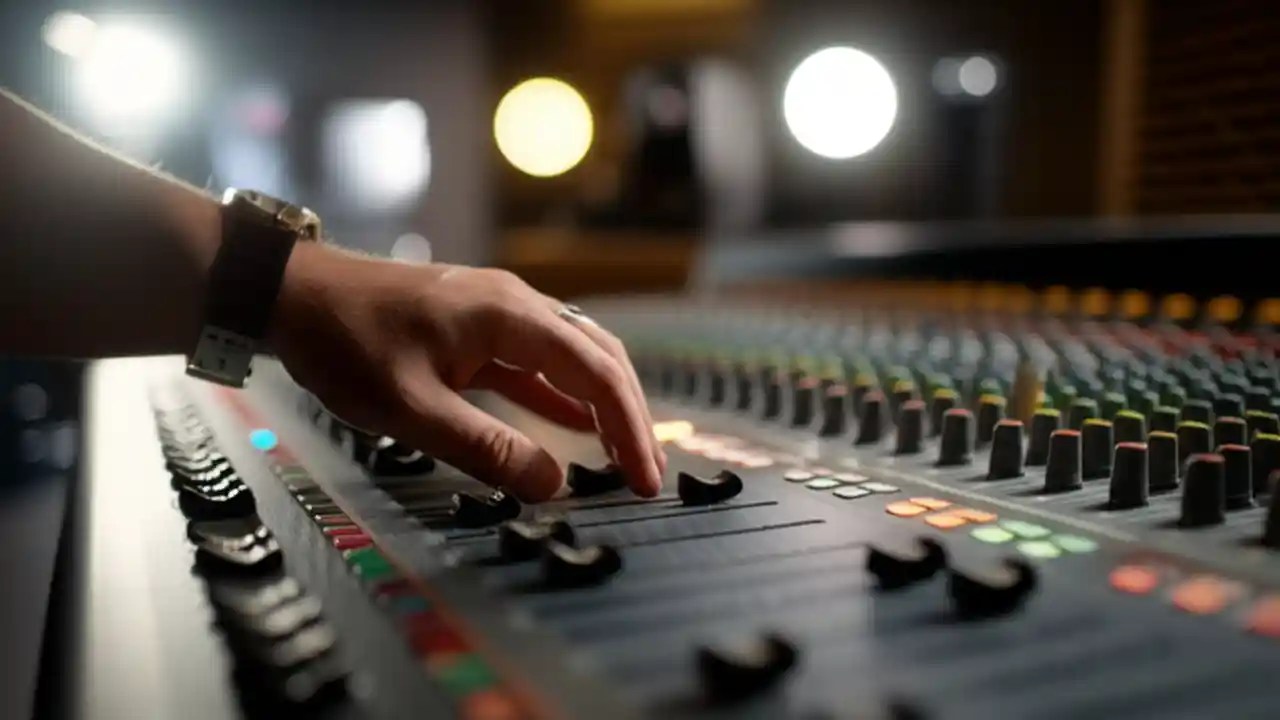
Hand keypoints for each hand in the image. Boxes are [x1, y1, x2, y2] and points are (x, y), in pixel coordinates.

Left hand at [269, 243, 665, 500]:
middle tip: (646, 476)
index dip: (628, 427)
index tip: (645, 478)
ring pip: (574, 358)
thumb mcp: (409, 406)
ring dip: (602, 406)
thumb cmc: (345, 342)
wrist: (294, 293)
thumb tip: (551, 482)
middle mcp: (517, 305)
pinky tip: (576, 427)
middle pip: (597, 358)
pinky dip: (564, 397)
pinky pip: (538, 363)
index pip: (594, 371)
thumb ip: (483, 446)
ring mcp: (498, 313)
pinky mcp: (479, 328)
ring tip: (623, 458)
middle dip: (629, 417)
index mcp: (509, 315)